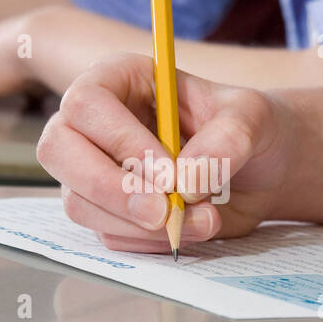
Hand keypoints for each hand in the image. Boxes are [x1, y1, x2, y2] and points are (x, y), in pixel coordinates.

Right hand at [36, 53, 291, 252]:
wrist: (263, 170)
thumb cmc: (250, 128)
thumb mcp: (251, 118)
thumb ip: (226, 139)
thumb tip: (186, 181)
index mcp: (119, 80)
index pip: (88, 103)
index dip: (121, 141)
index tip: (169, 175)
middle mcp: (95, 123)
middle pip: (59, 151)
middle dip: (110, 188)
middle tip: (163, 213)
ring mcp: (94, 170)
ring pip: (79, 202)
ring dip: (138, 224)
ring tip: (206, 219)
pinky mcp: (108, 211)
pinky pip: (109, 234)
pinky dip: (151, 241)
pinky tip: (195, 229)